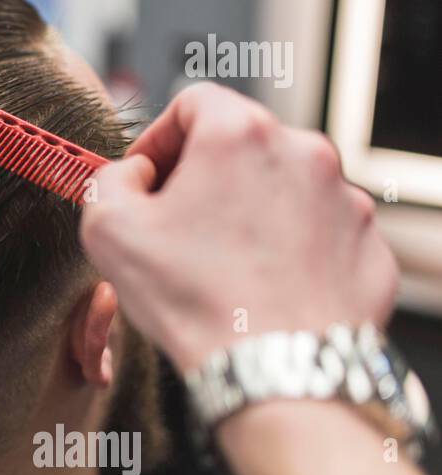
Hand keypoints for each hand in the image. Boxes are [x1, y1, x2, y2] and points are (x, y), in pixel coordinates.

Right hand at [79, 82, 397, 372]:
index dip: (160, 139)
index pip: (194, 102)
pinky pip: (319, 233)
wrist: (276, 372)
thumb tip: (133, 175)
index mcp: (240, 134)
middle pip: (242, 145)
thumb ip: (108, 180)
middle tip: (179, 229)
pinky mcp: (368, 245)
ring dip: (251, 213)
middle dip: (207, 179)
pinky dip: (291, 249)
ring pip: (283, 188)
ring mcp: (345, 199)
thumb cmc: (196, 300)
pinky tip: (262, 287)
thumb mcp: (107, 229)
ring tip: (223, 266)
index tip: (147, 180)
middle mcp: (304, 152)